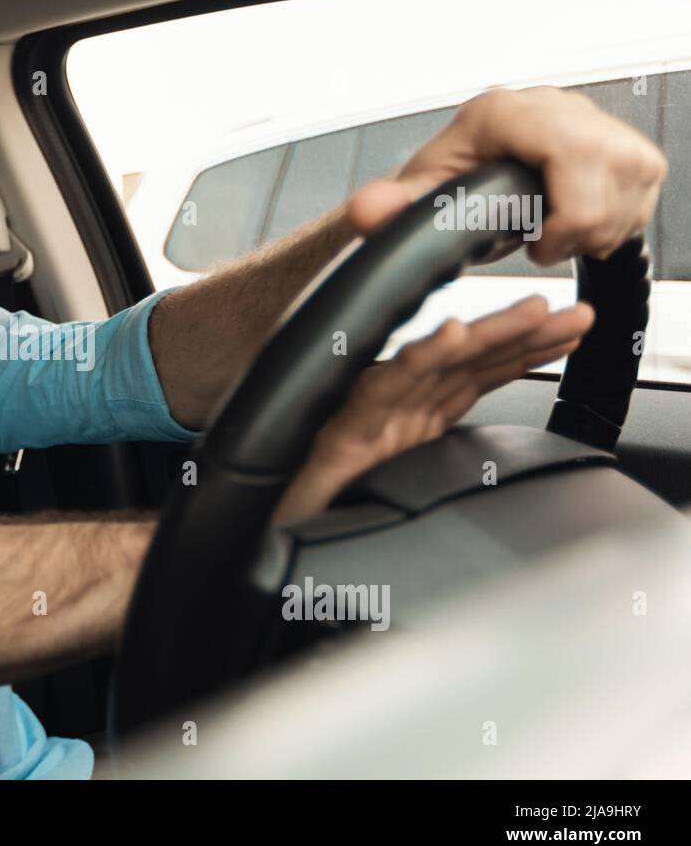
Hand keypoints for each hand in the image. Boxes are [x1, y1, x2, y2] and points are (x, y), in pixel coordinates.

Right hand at [273, 295, 592, 522]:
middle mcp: (392, 412)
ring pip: (435, 366)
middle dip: (522, 334)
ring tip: (533, 312)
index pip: (473, 379)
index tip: (568, 333)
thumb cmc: (321, 512)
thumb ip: (431, 465)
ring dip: (488, 335)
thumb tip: (483, 461)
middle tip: (574, 314)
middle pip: (465, 365)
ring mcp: (367, 417)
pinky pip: (385, 388)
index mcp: (409, 423)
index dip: (522, 353)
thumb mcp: (397, 490)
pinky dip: (418, 360)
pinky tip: (451, 336)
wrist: (269, 533)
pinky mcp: (340, 429)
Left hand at [345, 86, 666, 265]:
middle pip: (614, 172)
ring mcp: (597, 120)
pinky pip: (646, 187)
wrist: (464, 173)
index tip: (537, 243)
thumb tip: (369, 211)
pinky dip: (617, 219)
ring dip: (599, 228)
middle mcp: (559, 106)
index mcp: (508, 113)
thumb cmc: (447, 180)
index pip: (575, 155)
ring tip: (555, 232)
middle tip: (542, 243)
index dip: (566, 213)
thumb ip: (395, 207)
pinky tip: (576, 223)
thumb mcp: (420, 196)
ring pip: (636, 181)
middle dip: (582, 227)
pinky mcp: (624, 142)